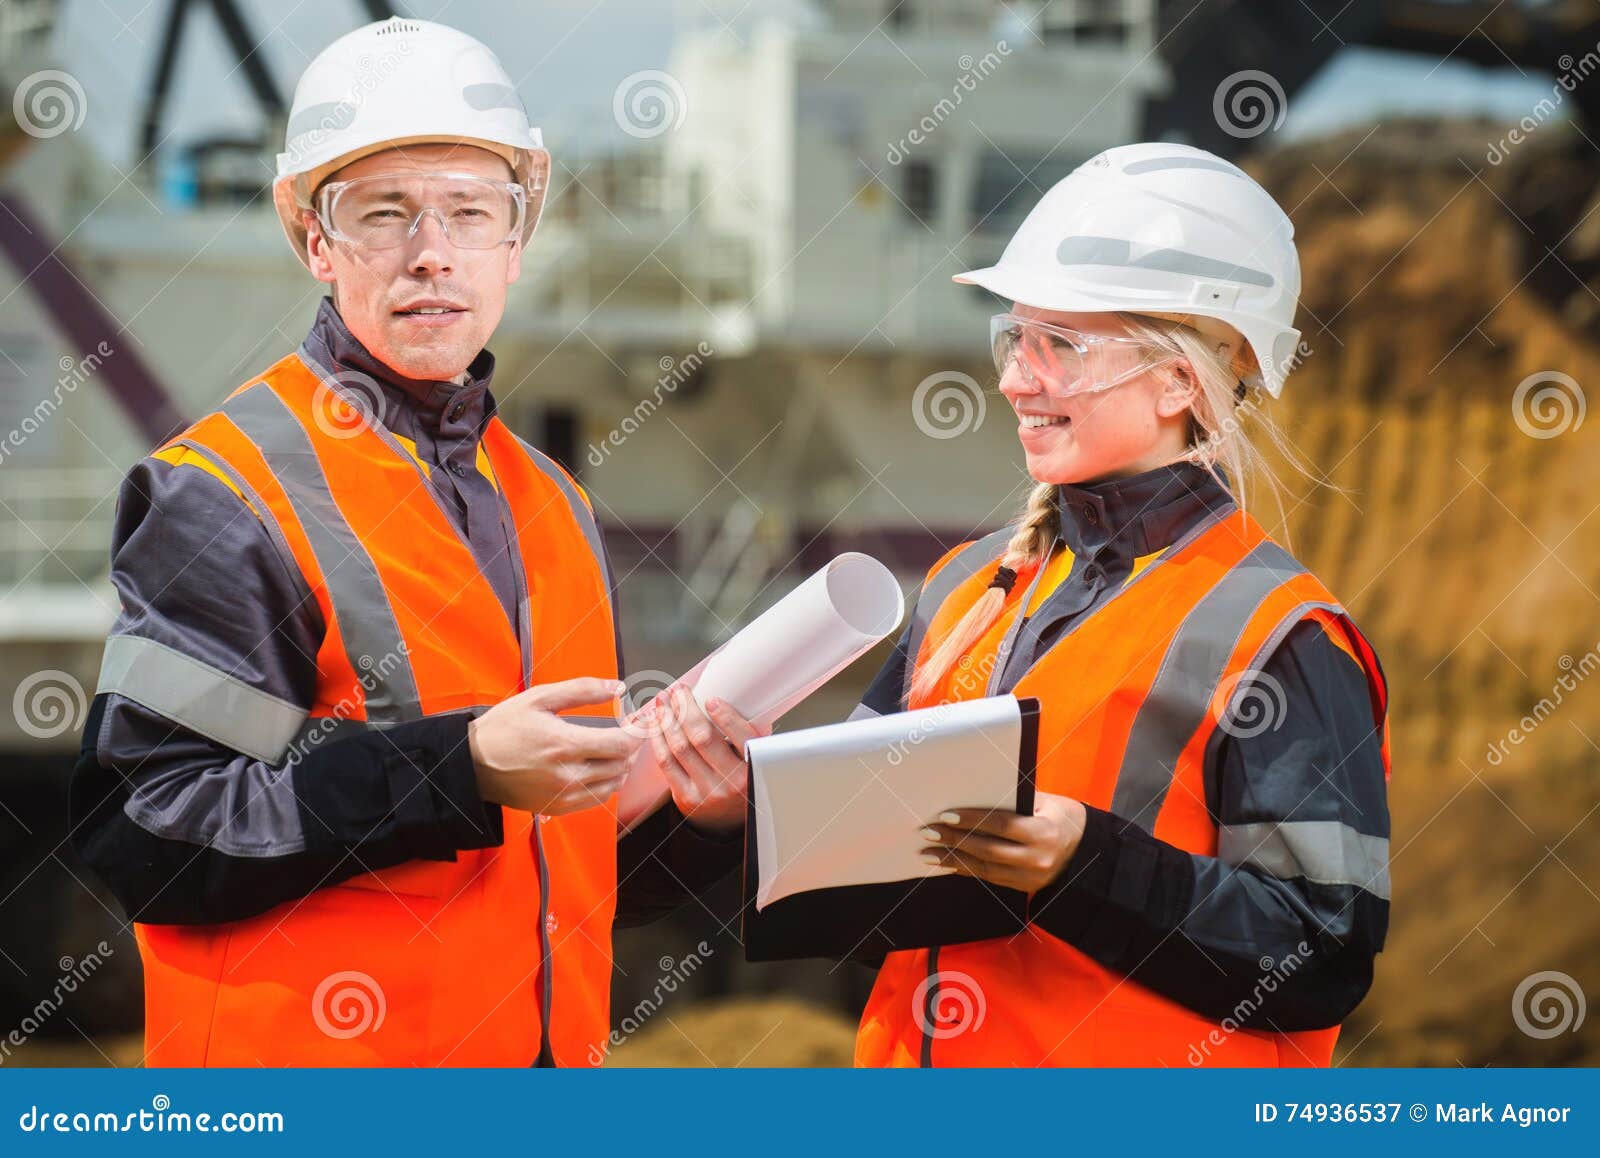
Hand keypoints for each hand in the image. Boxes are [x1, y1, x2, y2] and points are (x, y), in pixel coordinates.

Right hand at [469, 677, 640, 815]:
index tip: (640, 721)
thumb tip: (619, 686)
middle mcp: (568, 775)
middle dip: (631, 746)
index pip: (622, 744)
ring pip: (614, 783)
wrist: (472, 764)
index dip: (639, 732)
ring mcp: (564, 795)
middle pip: (622, 764)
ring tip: (614, 747)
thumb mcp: (539, 697)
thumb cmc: (504, 727)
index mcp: (565, 745)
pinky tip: (600, 766)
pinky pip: (597, 798)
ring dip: (622, 765)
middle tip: (627, 729)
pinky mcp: (558, 808)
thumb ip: (582, 690)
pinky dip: (608, 782)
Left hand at [637, 684, 769, 833]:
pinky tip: (656, 724)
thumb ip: (750, 732)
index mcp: (753, 769)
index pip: (742, 737)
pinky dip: (658, 739)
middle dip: (686, 709)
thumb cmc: (742, 778)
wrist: (729, 818)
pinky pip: (666, 762)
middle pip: (702, 738)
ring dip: (667, 720)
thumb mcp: (756, 757)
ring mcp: (706, 792)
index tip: (711, 699)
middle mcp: (730, 783)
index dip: (725, 716)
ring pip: (679, 748)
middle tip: (679, 692)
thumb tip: (737, 698)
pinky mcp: (685, 797)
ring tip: (663, 703)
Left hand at [919, 791, 1087, 892]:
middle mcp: (1037, 858)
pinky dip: (965, 869)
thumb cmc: (1063, 817)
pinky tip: (946, 863)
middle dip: (955, 841)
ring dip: (953, 860)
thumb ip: (1016, 799)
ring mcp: (1030, 877)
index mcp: (1045, 832)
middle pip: (988, 850)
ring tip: (928, 853)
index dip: (972, 820)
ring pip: (984, 868)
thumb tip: (974, 790)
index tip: (946, 815)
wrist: (1085, 851)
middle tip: (928, 832)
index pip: (1002, 825)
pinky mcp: (1022, 886)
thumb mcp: (1047, 802)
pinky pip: (988, 878)